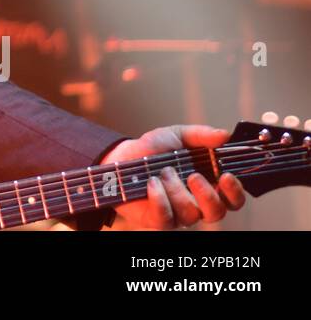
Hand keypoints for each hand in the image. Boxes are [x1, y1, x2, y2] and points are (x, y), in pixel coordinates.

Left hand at [103, 125, 245, 229]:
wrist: (120, 158)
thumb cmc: (152, 150)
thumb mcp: (176, 136)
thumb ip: (201, 135)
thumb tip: (224, 136)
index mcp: (207, 185)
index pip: (232, 199)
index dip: (235, 192)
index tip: (226, 175)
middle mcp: (196, 203)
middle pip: (217, 213)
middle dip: (207, 195)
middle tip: (192, 176)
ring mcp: (178, 214)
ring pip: (190, 214)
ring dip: (176, 190)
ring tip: (162, 172)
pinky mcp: (158, 221)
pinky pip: (166, 219)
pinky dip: (160, 199)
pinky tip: (151, 184)